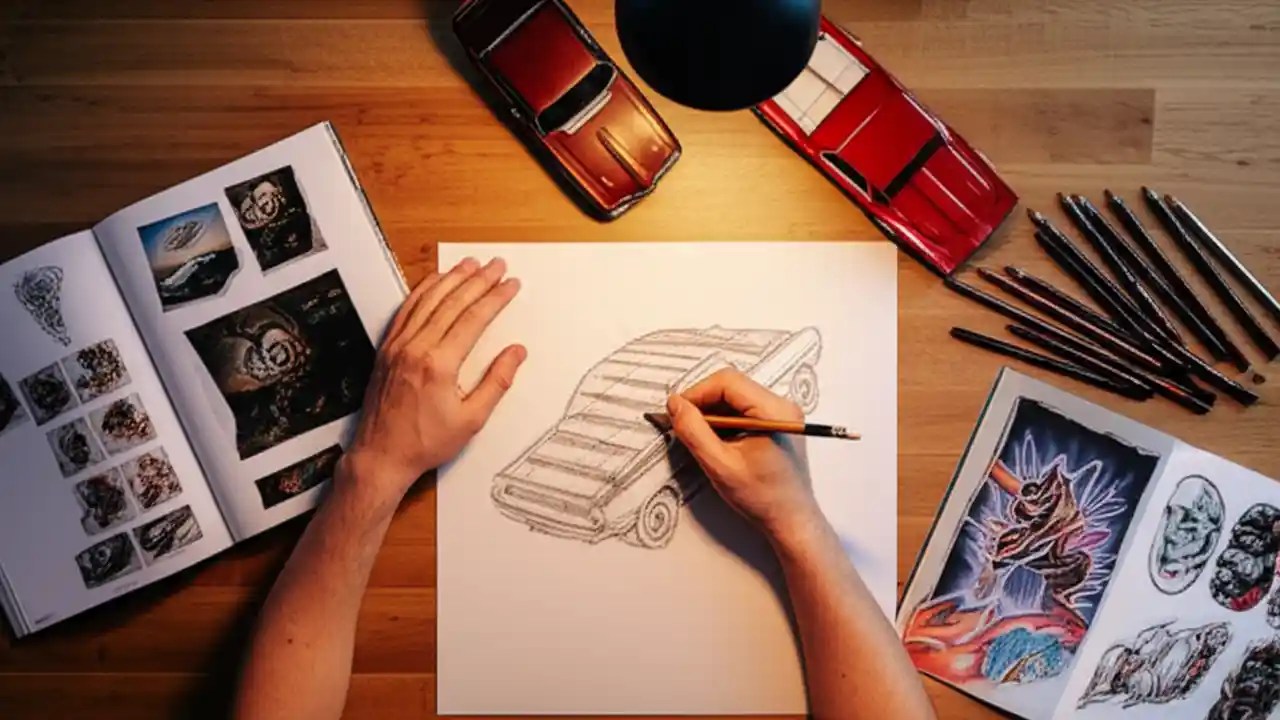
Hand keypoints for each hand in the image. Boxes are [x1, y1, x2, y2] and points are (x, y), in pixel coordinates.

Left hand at [342, 257, 525, 497]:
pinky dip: (422, 291)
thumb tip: (515, 353)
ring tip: (470, 264)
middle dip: (479, 280)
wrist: (381, 455)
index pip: (474, 319)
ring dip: (452, 279)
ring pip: (428, 301)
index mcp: (440, 364)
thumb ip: (496, 382)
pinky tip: (434, 282)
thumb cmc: (424, 442)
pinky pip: (406, 310)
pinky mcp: (386, 349)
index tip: (510, 285)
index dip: (496, 298)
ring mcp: (398, 346)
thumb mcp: (471, 420)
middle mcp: (416, 348)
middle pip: (453, 303)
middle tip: (496, 266)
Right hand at [666, 368, 822, 543]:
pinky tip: (716, 441)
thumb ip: (694, 431)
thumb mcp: (720, 465)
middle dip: (703, 403)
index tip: (677, 412)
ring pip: (736, 397)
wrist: (791, 520)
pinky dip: (725, 420)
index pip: (727, 382)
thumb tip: (675, 404)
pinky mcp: (777, 423)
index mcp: (774, 412)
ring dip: (713, 412)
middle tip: (684, 425)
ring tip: (699, 437)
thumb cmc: (763, 498)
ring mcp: (782, 414)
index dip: (697, 393)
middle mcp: (782, 406)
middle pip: (732, 386)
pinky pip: (744, 409)